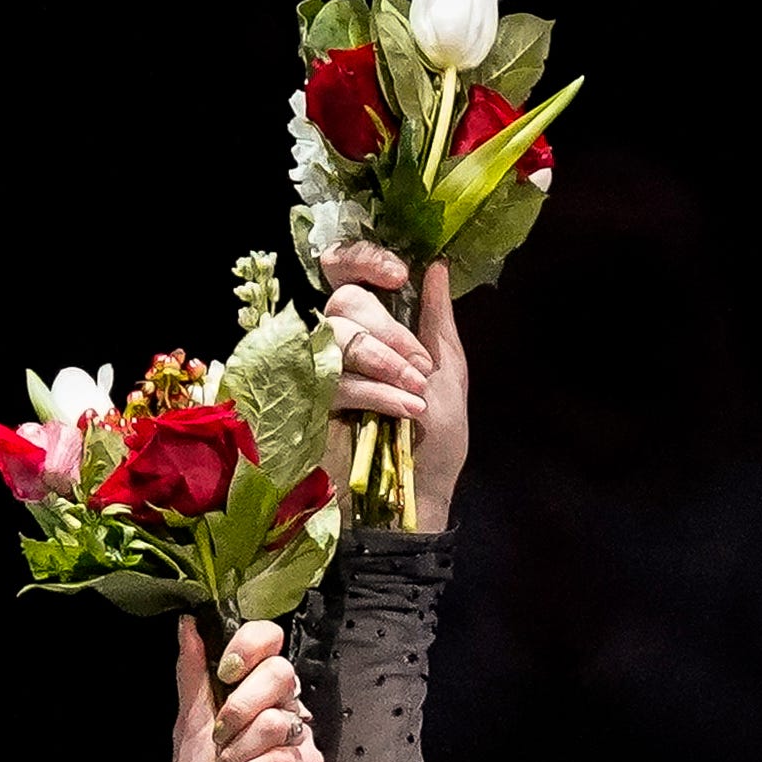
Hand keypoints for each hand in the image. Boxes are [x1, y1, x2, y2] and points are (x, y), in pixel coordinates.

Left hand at [168, 618, 321, 761]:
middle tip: (221, 737)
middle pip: (280, 673)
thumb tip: (187, 623)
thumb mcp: (187, 726)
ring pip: (277, 720)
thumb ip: (192, 675)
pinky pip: (286, 757)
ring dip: (239, 755)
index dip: (250, 647)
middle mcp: (279, 704)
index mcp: (248, 686)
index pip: (268, 640)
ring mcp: (298, 735)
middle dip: (240, 708)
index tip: (226, 672)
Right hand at [321, 248, 468, 528]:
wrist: (418, 502)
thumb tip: (435, 267)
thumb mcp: (449, 375)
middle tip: (419, 366)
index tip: (397, 275)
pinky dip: (376, 391)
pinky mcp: (312, 408)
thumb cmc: (436, 446)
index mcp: (377, 329)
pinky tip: (404, 410)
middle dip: (389, 329)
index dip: (364, 260)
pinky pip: (336, 380)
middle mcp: (345, 345)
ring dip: (384, 359)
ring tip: (416, 395)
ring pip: (336, 334)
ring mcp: (324, 376)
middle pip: (344, 301)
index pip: (349, 273)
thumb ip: (438, 322)